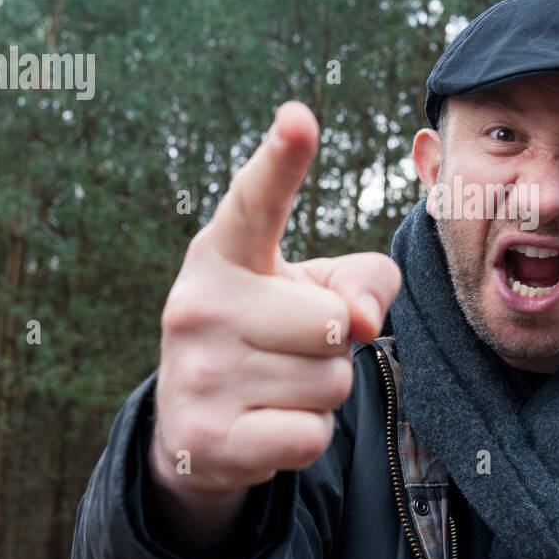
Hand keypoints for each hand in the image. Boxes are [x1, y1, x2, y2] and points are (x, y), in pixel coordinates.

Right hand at [147, 101, 400, 547]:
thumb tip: (359, 320)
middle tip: (289, 350)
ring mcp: (196, 374)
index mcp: (223, 254)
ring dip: (322, 393)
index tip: (299, 119)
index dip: (281, 160)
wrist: (195, 429)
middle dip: (334, 345)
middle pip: (332, 323)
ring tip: (275, 388)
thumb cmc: (269, 335)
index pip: (256, 200)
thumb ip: (364, 280)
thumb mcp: (316, 291)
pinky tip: (266, 428)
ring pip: (329, 383)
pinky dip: (307, 437)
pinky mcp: (207, 439)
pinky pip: (311, 436)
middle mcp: (197, 304)